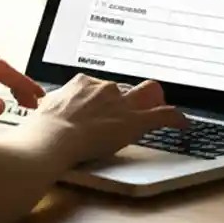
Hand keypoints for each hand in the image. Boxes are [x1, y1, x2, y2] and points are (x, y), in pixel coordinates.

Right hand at [30, 75, 186, 162]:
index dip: (105, 98)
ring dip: (150, 104)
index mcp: (81, 83)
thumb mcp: (43, 110)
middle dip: (127, 99)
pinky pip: (163, 115)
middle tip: (128, 112)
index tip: (105, 106)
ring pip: (146, 95)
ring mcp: (121, 103)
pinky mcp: (134, 121)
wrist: (51, 139)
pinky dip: (175, 119)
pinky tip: (182, 123)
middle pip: (124, 89)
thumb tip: (48, 110)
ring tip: (156, 112)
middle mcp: (104, 88)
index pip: (99, 86)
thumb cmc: (41, 130)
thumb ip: (52, 106)